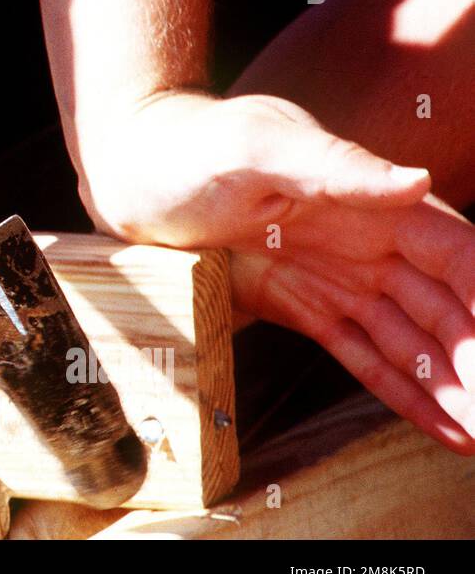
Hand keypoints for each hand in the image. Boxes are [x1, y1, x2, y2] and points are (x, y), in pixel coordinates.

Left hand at [80, 91, 474, 452]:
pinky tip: (445, 428)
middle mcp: (369, 242)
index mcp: (372, 200)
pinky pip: (365, 355)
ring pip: (414, 342)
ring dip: (453, 390)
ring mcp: (339, 278)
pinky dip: (405, 393)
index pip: (458, 257)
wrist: (131, 172)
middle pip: (446, 309)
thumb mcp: (256, 146)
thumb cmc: (190, 146)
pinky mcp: (304, 307)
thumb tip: (414, 182)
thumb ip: (334, 166)